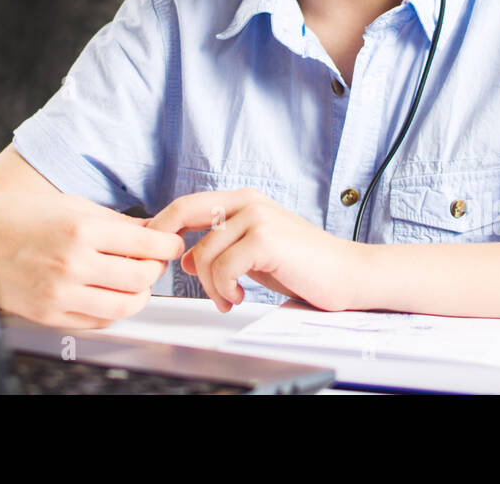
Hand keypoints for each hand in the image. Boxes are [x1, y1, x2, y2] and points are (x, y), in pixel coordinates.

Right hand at [0, 190, 184, 329]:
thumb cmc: (19, 216)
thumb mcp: (71, 205)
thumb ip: (115, 221)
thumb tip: (152, 228)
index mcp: (80, 230)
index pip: (145, 243)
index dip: (167, 245)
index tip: (171, 244)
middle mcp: (73, 264)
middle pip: (141, 277)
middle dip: (156, 269)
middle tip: (154, 261)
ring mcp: (60, 293)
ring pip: (124, 306)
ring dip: (139, 295)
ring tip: (135, 281)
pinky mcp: (49, 315)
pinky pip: (97, 321)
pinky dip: (113, 310)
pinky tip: (110, 294)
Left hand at [146, 188, 365, 312]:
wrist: (348, 274)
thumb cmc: (303, 266)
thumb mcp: (253, 254)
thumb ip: (221, 248)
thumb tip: (184, 257)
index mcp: (243, 199)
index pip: (187, 204)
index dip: (162, 225)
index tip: (152, 252)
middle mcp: (247, 200)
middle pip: (183, 214)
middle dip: (165, 245)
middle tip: (166, 273)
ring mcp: (256, 216)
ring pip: (202, 253)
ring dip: (209, 286)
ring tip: (228, 299)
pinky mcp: (265, 238)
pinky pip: (221, 268)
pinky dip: (224, 290)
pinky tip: (240, 297)